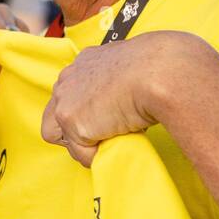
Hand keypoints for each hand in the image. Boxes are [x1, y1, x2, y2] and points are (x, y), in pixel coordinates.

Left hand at [41, 30, 210, 165]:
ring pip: (64, 138)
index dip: (87, 111)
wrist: (161, 69)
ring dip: (87, 146)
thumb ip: (123, 82)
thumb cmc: (161, 67)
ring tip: (116, 139)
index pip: (71, 93)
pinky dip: (99, 156)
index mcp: (86, 62)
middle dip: (79, 130)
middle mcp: (69, 78)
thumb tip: (127, 101)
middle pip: (56, 116)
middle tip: (109, 132)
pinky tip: (120, 143)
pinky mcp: (72, 121)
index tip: (106, 119)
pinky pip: (82, 154)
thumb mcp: (137, 69)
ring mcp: (67, 99)